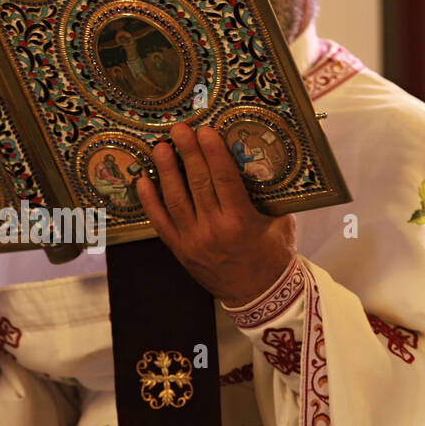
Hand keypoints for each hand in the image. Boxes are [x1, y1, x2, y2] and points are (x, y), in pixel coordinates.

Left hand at [137, 123, 296, 305]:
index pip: (224, 179)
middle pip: (198, 184)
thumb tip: (259, 161)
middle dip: (188, 153)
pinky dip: (150, 202)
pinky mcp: (181, 250)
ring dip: (167, 172)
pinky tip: (142, 181)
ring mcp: (194, 241)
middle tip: (179, 129)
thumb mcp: (282, 224)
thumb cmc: (274, 257)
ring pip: (176, 200)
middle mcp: (214, 230)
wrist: (260, 296)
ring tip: (161, 148)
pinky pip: (161, 223)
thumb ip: (269, 196)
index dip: (213, 153)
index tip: (205, 131)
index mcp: (241, 221)